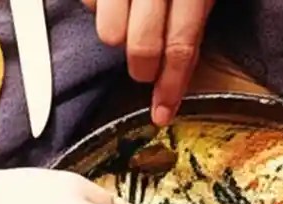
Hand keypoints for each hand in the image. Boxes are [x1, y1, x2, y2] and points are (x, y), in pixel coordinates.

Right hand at [84, 0, 215, 124]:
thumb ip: (192, 24)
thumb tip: (176, 79)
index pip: (181, 47)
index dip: (171, 85)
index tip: (162, 114)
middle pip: (143, 48)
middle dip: (143, 69)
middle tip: (146, 67)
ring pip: (110, 34)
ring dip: (119, 37)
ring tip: (129, 23)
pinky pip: (90, 5)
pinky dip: (99, 10)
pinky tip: (114, 2)